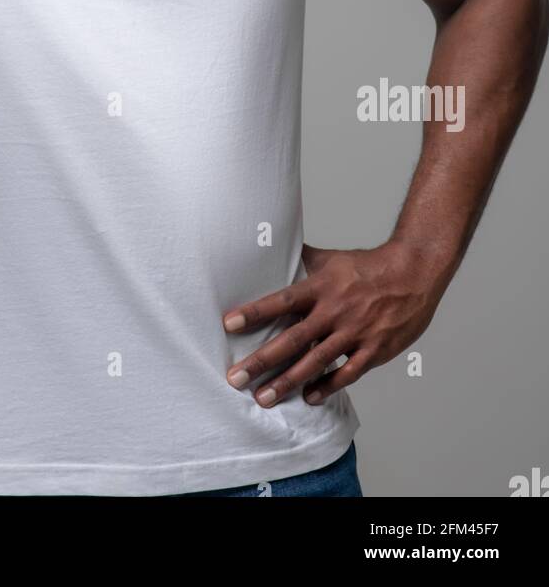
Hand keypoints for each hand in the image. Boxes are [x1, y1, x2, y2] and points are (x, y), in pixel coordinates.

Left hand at [221, 240, 448, 406]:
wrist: (414, 273)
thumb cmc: (369, 266)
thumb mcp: (332, 259)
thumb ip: (303, 259)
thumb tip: (275, 245)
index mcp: (321, 287)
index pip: (281, 300)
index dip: (255, 312)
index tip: (229, 324)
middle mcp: (334, 311)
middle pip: (292, 339)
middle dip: (261, 361)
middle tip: (236, 379)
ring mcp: (354, 333)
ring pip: (315, 362)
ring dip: (287, 382)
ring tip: (263, 398)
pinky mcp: (374, 350)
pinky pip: (347, 374)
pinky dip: (327, 387)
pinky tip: (308, 398)